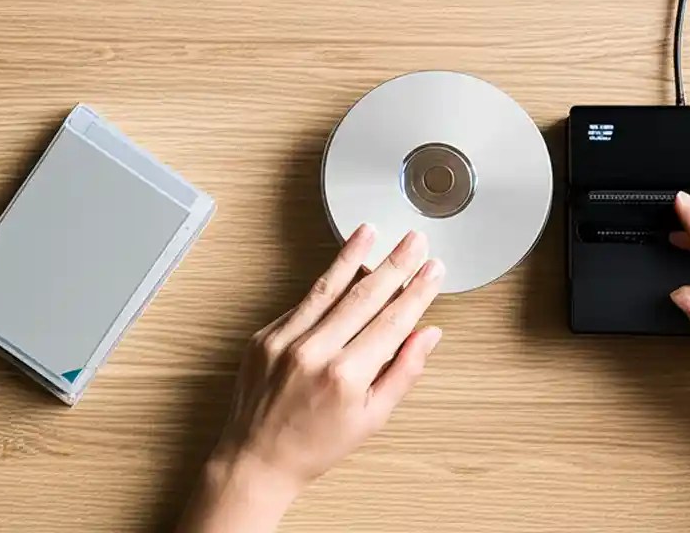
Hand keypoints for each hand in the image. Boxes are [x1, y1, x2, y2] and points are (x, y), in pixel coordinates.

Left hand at [178, 225, 443, 532]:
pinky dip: (325, 282)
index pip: (393, 322)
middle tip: (414, 241)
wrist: (257, 458)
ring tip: (371, 231)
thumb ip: (403, 372)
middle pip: (365, 297)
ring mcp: (285, 341)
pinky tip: (341, 264)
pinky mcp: (265, 335)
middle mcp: (314, 353)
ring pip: (327, 289)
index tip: (433, 270)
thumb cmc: (316, 446)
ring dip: (353, 257)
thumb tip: (428, 334)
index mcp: (346, 376)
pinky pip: (302, 303)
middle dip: (394, 265)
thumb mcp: (372, 418)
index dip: (418, 292)